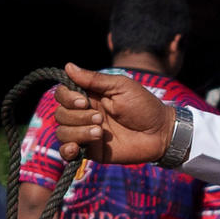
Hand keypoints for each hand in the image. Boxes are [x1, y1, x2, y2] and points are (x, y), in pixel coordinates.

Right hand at [51, 67, 179, 165]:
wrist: (159, 133)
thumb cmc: (144, 106)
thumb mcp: (121, 86)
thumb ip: (94, 79)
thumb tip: (68, 66)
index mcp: (89, 96)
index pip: (62, 95)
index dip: (67, 98)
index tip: (84, 101)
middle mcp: (84, 114)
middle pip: (60, 114)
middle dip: (78, 116)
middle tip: (101, 118)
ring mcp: (86, 133)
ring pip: (62, 132)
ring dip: (79, 131)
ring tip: (101, 132)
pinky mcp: (91, 151)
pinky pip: (67, 152)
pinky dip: (67, 150)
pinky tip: (76, 148)